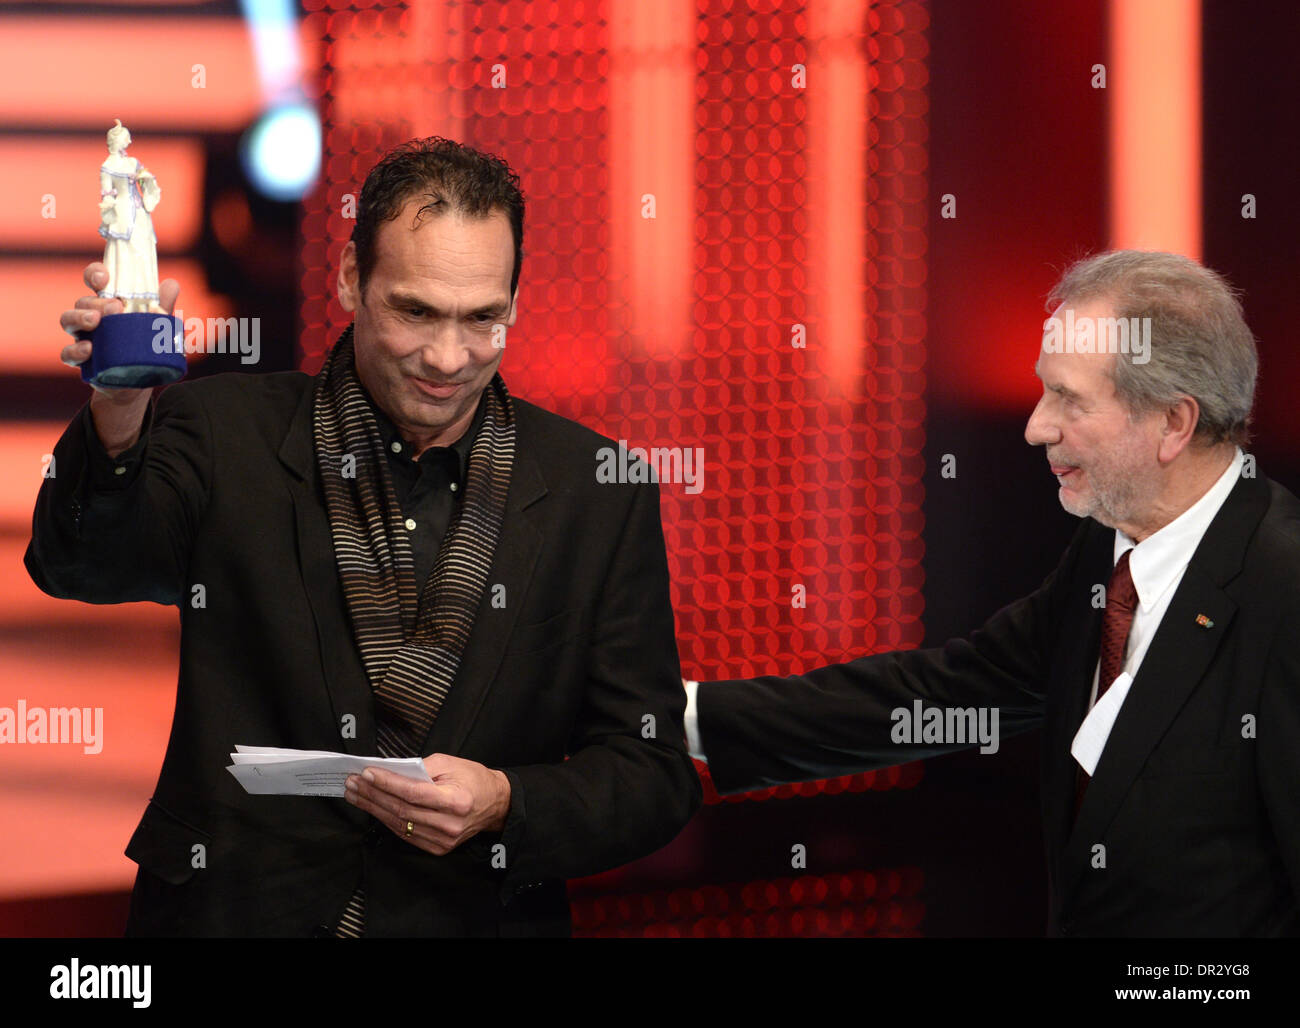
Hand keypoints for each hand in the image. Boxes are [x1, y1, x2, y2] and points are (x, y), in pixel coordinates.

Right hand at [59, 261, 179, 388]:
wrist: (138, 381)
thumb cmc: (145, 344)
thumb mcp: (158, 325)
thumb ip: (163, 305)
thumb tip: (171, 284)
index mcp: (108, 301)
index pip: (95, 280)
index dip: (95, 273)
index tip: (104, 277)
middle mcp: (91, 315)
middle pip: (83, 300)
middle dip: (97, 302)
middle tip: (115, 307)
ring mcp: (83, 336)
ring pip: (68, 320)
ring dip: (79, 318)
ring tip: (95, 321)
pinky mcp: (80, 359)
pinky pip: (67, 353)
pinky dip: (74, 350)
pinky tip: (88, 350)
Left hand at [344, 753, 511, 855]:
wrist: (494, 804)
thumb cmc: (473, 780)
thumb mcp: (451, 763)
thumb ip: (421, 768)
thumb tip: (391, 771)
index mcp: (456, 801)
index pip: (414, 793)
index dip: (387, 783)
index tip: (367, 773)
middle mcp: (449, 824)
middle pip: (402, 809)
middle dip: (372, 794)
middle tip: (353, 782)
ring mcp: (443, 840)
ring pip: (399, 823)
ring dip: (373, 808)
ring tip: (355, 794)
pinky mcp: (437, 847)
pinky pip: (405, 833)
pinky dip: (386, 819)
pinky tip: (373, 807)